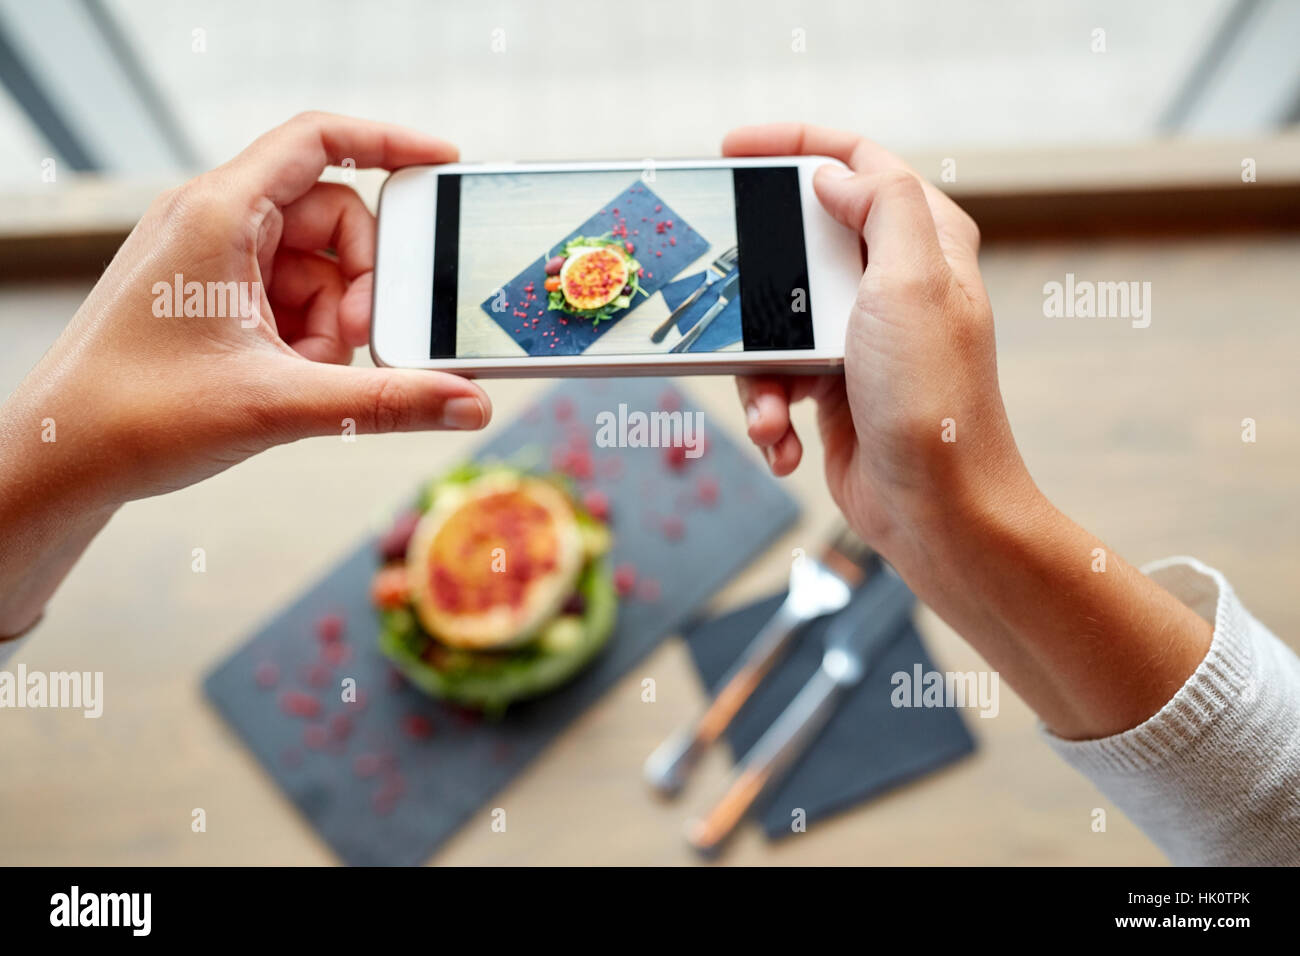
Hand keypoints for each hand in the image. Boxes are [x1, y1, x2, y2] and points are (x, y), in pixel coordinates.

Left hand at [0, 112, 490, 632]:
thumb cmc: (139, 414)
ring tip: (306, 375)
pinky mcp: (213, 294)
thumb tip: (470, 404)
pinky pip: (291, 298)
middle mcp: (215, 221)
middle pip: (334, 218)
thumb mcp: (281, 405)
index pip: (319, 140)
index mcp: (220, 213)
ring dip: (333, 322)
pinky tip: (288, 380)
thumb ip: (387, 401)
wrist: (63, 458)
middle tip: (357, 341)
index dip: (390, 143)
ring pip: (317, 267)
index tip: (446, 163)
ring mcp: (213, 258)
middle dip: (361, 283)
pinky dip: (307, 338)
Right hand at [725, 123, 1031, 568]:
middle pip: (798, 246)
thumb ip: (881, 206)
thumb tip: (835, 173)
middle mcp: (893, 284)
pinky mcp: (835, 389)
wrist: (937, 513)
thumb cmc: (931, 401)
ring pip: (775, 321)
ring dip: (759, 372)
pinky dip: (769, 413)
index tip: (732, 151)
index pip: (858, 163)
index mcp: (922, 243)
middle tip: (728, 301)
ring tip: (772, 413)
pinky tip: (784, 442)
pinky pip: (776, 380)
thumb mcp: (912, 282)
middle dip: (757, 286)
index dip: (795, 145)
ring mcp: (861, 339)